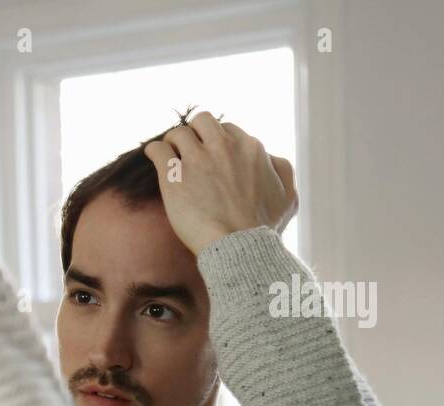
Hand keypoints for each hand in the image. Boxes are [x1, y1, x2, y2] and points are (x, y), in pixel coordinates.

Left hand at [143, 111, 297, 254]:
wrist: (240, 247)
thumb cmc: (265, 228)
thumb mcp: (288, 196)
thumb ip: (282, 170)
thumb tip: (269, 158)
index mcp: (250, 149)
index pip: (228, 130)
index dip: (217, 142)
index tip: (211, 155)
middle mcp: (224, 147)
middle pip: (203, 121)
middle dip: (195, 133)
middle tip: (190, 149)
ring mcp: (198, 160)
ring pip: (179, 133)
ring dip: (174, 142)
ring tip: (171, 154)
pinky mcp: (174, 176)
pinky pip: (158, 149)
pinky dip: (155, 151)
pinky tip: (154, 156)